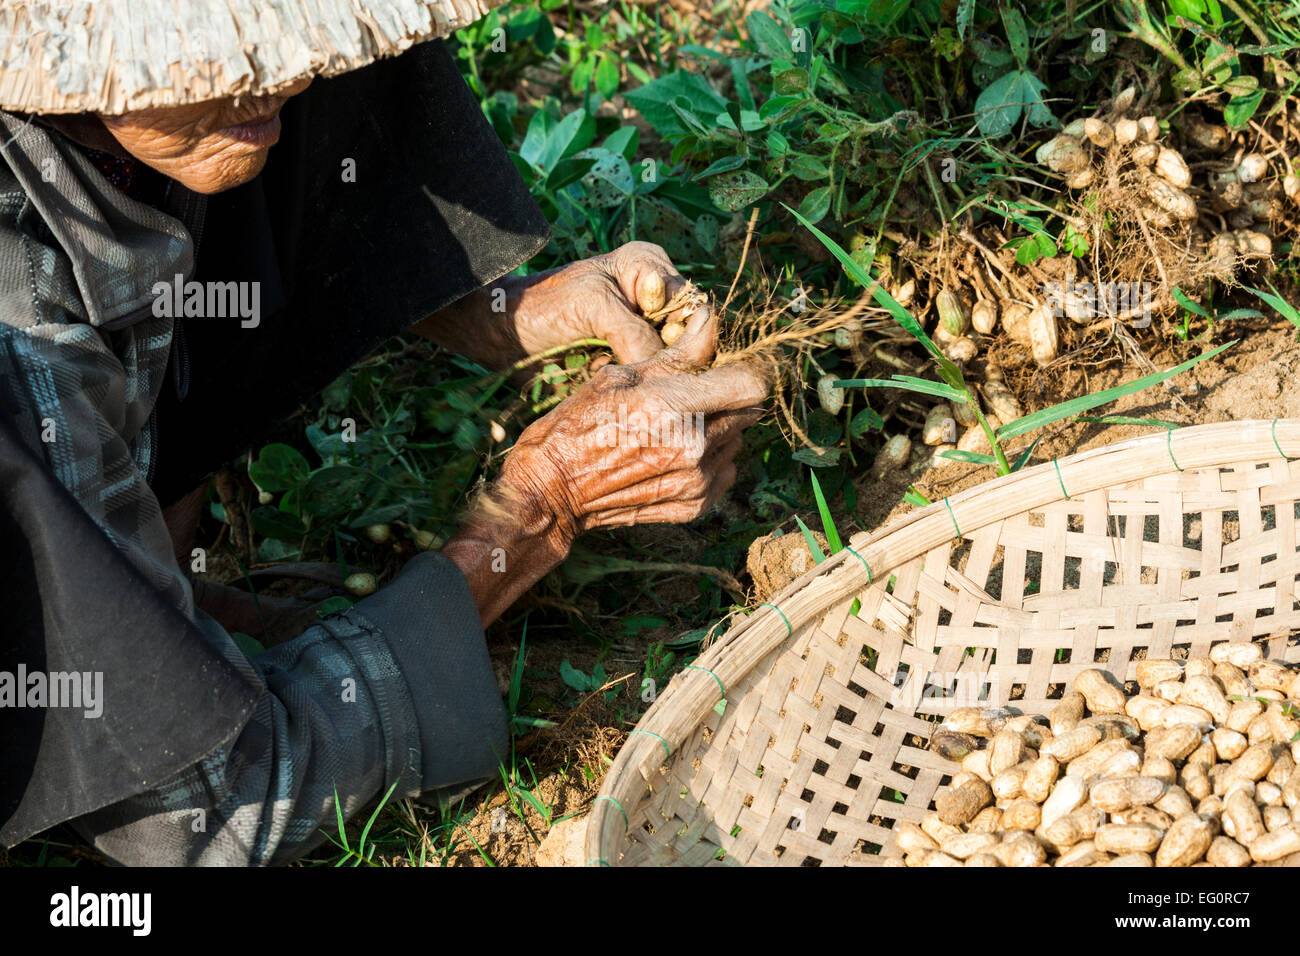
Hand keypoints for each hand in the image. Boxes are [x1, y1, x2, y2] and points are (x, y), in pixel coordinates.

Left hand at [413, 242, 696, 368]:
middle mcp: (654, 302)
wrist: (500, 334)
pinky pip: (645, 382)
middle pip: (687, 342)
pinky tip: (608, 384)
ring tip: (612, 377)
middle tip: (632, 373)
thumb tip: (672, 371)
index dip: (683, 338)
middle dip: (664, 363)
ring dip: (645, 379)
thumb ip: (637, 333)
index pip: (695, 310)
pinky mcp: (627, 362)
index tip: (655, 356)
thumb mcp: (594, 307)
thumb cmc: (543, 307)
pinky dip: (630, 389)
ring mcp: (641, 334)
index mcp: (652, 271)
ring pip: (667, 367)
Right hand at [443, 305, 767, 624]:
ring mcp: (695, 481)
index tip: (721, 370)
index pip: (750, 385)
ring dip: (719, 430)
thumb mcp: (620, 375)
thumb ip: (677, 353)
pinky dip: (711, 461)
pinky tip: (676, 454)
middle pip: (748, 413)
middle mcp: (692, 447)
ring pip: (737, 442)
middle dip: (727, 399)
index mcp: (672, 407)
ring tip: (677, 427)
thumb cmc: (578, 424)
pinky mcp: (694, 506)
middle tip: (694, 397)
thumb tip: (711, 317)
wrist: (553, 489)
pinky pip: (726, 473)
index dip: (740, 372)